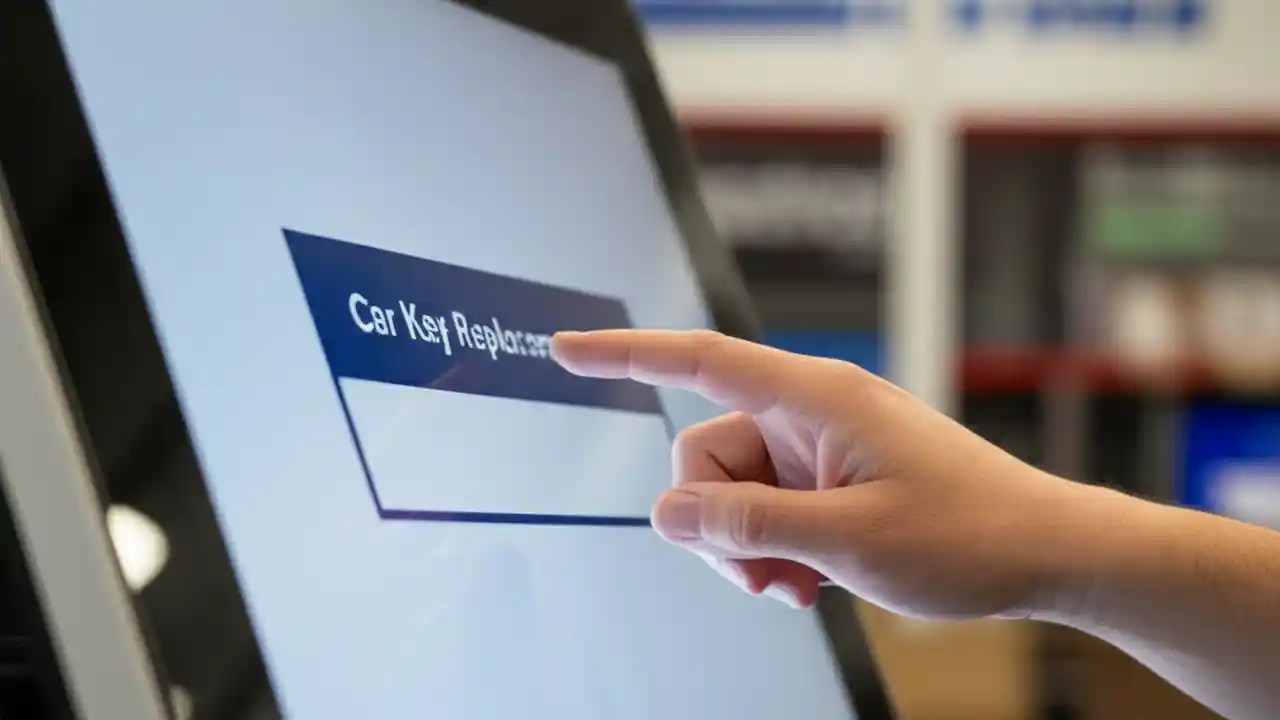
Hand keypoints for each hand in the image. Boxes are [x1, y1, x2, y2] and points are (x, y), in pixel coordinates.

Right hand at [552, 330, 1089, 618]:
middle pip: (706, 455)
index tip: (567, 349)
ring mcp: (820, 449)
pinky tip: (810, 580)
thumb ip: (748, 525)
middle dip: (718, 523)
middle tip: (766, 573)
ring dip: (750, 547)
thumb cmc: (968, 534)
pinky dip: (774, 550)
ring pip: (733, 493)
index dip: (627, 354)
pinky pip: (767, 510)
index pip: (700, 361)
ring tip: (800, 582)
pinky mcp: (831, 480)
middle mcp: (810, 414)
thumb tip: (666, 511)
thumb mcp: (847, 540)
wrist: (1046, 553)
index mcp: (814, 398)